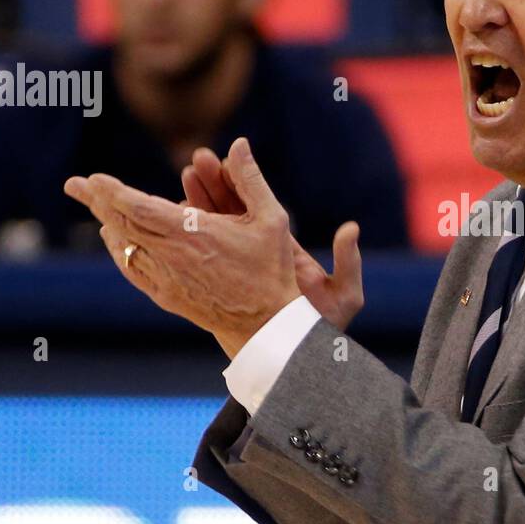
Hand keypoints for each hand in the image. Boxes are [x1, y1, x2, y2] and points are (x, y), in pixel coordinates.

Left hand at [65, 137, 300, 358]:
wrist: (266, 323)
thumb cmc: (270, 269)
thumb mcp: (271, 219)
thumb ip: (251, 178)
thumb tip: (239, 143)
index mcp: (193, 234)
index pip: (139, 208)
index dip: (112, 192)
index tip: (93, 178)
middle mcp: (172, 256)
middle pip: (122, 224)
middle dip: (96, 200)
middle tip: (74, 184)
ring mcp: (165, 278)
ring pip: (124, 246)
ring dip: (106, 222)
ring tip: (92, 203)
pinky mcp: (166, 295)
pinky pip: (131, 267)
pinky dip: (118, 248)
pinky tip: (113, 236)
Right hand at [183, 146, 364, 330]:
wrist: (298, 363)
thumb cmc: (324, 332)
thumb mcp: (343, 296)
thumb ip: (347, 262)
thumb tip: (350, 228)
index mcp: (285, 252)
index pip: (262, 210)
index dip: (243, 185)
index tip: (227, 161)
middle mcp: (261, 257)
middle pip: (234, 213)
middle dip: (214, 186)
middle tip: (195, 161)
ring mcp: (240, 271)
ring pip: (215, 231)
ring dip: (198, 205)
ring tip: (184, 178)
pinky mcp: (222, 287)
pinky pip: (204, 257)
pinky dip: (190, 237)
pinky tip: (174, 217)